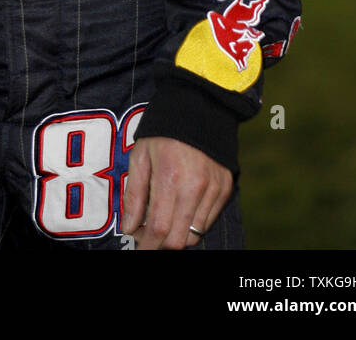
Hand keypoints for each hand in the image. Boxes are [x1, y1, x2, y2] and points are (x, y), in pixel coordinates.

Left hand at [121, 135, 231, 249]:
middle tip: (148, 235)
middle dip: (161, 244)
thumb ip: (134, 194)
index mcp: (170, 177)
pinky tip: (181, 209)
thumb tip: (128, 227)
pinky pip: (208, 220)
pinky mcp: (226, 189)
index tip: (139, 247)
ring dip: (178, 235)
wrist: (200, 107)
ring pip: (196, 234)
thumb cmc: (163, 131)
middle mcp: (196, 188)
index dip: (147, 245)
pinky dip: (193, 223)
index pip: (159, 228)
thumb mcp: (140, 156)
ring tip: (164, 220)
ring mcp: (214, 190)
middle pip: (180, 240)